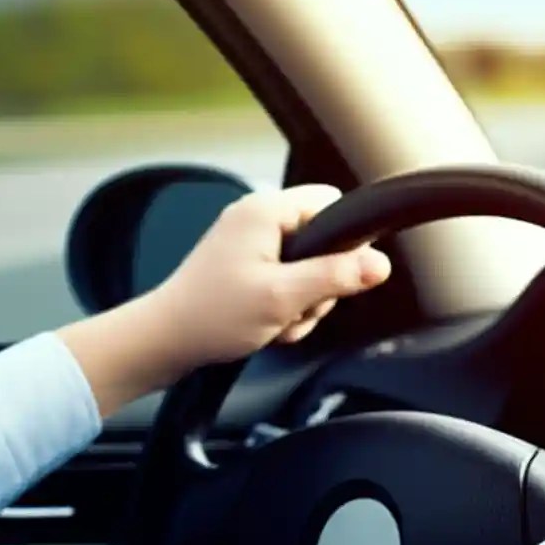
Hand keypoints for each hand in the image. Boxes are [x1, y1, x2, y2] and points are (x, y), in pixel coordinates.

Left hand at [58, 185, 390, 415]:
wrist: (164, 341)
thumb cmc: (213, 316)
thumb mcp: (283, 298)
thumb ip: (336, 277)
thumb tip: (381, 264)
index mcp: (265, 210)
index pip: (331, 203)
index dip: (343, 241)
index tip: (332, 276)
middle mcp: (257, 218)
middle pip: (324, 241)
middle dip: (319, 284)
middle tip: (293, 308)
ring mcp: (250, 242)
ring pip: (309, 268)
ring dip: (302, 302)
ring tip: (275, 321)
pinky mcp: (245, 266)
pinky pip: (287, 281)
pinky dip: (284, 306)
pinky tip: (267, 325)